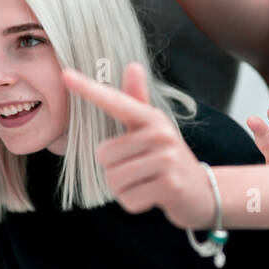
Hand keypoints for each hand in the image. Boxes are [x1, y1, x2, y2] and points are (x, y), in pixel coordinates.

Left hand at [61, 62, 213, 229]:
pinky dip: (133, 202)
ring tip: (145, 182)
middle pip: (104, 155)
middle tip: (139, 170)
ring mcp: (167, 160)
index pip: (115, 102)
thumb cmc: (168, 158)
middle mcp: (161, 134)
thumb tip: (133, 66)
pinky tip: (151, 196)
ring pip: (114, 179)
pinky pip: (128, 198)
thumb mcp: (154, 128)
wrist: (202, 190)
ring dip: (123, 188)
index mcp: (152, 118)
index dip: (89, 89)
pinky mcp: (169, 186)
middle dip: (114, 169)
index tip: (66, 75)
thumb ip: (138, 100)